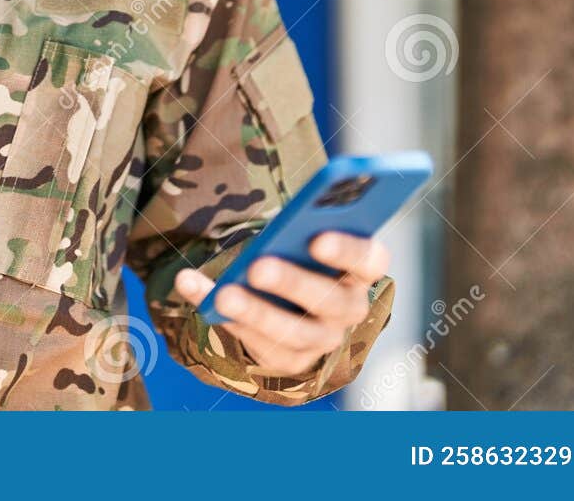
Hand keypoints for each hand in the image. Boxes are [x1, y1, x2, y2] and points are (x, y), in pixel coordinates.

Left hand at [173, 232, 388, 376]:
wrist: (288, 298)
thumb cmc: (295, 251)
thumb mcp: (298, 233)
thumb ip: (292, 224)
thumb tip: (270, 214)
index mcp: (359, 268)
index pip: (369, 260)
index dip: (347, 251)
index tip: (316, 239)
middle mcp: (349, 307)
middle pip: (330, 301)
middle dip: (293, 283)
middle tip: (257, 268)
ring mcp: (323, 338)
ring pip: (294, 332)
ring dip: (256, 312)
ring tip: (223, 295)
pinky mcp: (292, 359)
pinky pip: (262, 346)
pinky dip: (230, 322)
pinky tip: (204, 299)